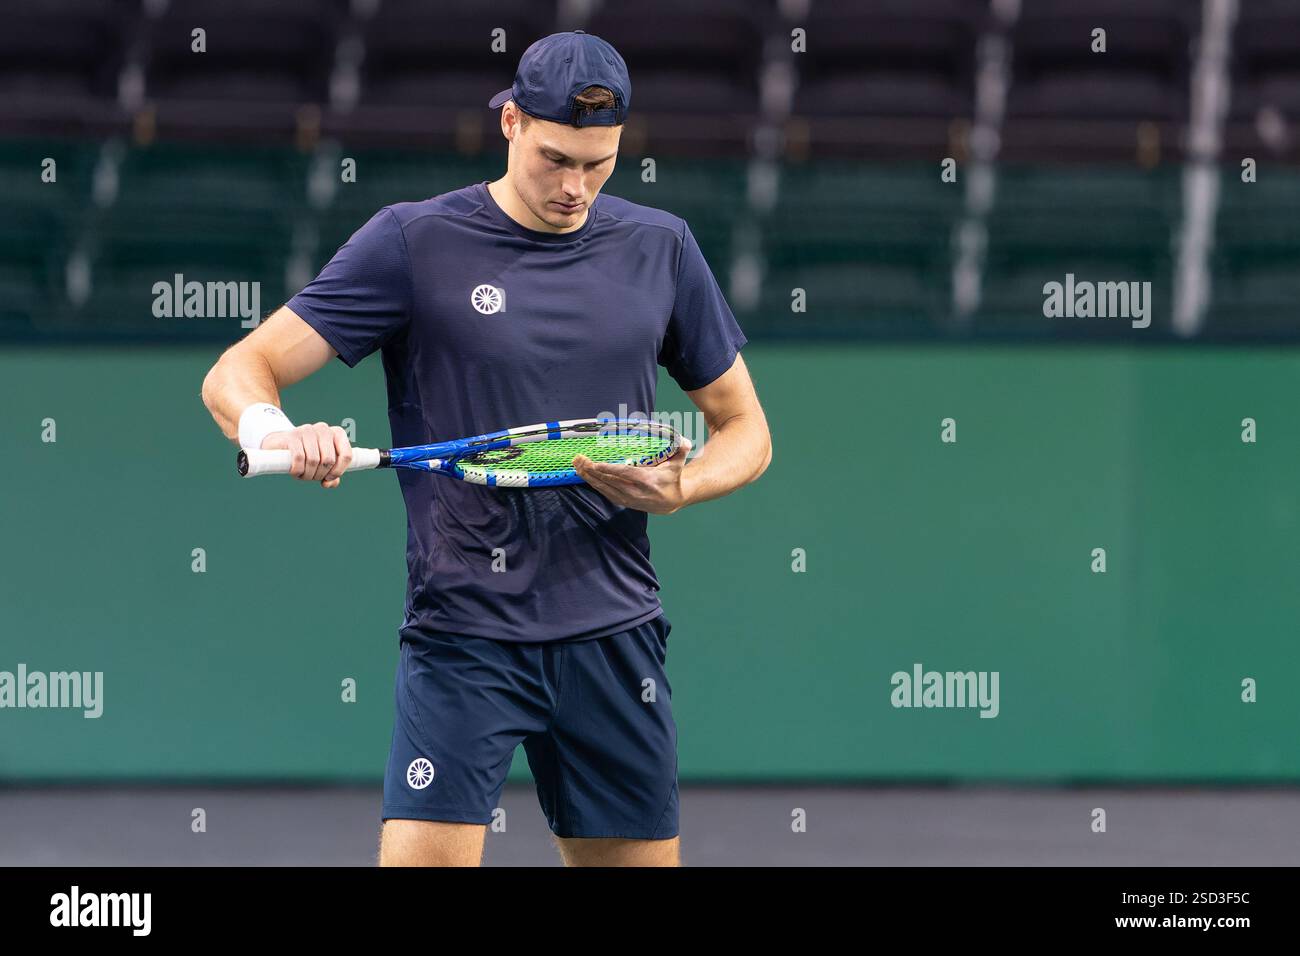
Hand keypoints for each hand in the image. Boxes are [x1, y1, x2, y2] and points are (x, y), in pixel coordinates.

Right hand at [261, 422, 352, 487]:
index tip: (328, 478)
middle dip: (320, 474)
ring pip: (314, 460)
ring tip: (303, 475)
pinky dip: (297, 470)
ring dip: (308, 474)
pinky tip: (295, 472)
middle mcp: (324, 429)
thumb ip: (331, 476)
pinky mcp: (292, 436)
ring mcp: (308, 430)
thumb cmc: (307, 454)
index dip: (338, 471)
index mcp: (337, 434)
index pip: (346, 455)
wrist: (281, 444)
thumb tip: (330, 483)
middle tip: (311, 477)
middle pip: (328, 460)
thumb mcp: (322, 464)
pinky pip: (299, 458)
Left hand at [572, 435, 692, 513]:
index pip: (625, 474)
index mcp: (648, 481)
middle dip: (592, 470)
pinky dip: (594, 485)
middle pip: (610, 481)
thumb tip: (685, 441)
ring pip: (605, 488)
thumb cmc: (673, 477)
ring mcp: (628, 499)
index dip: (609, 470)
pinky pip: (605, 493)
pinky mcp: (624, 502)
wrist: (672, 501)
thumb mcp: (678, 463)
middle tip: (579, 459)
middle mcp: (636, 492)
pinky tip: (584, 476)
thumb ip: (681, 450)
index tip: (595, 463)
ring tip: (577, 466)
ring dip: (589, 477)